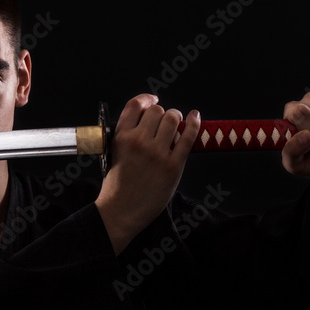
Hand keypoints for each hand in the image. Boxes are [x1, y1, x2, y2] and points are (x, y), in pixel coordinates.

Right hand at [96, 94, 200, 254]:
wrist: (121, 211)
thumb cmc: (116, 186)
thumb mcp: (113, 154)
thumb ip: (127, 136)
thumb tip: (147, 121)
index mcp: (121, 137)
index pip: (135, 105)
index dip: (146, 99)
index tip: (153, 100)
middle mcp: (138, 141)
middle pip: (157, 111)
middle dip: (162, 114)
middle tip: (164, 122)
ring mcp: (157, 153)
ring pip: (172, 119)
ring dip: (176, 118)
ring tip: (175, 126)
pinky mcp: (173, 166)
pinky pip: (188, 137)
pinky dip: (194, 124)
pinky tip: (195, 118)